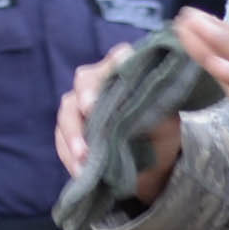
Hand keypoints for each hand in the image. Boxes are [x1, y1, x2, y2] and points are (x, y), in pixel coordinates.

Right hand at [58, 45, 168, 204]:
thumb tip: (143, 106)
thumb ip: (154, 111)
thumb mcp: (166, 124)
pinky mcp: (68, 133)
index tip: (122, 62)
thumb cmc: (159, 138)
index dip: (117, 61)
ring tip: (84, 156)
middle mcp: (97, 86)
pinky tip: (80, 171)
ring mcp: (78, 108)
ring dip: (74, 134)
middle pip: (84, 81)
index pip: (118, 58)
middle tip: (89, 109)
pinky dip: (70, 155)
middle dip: (86, 95)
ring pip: (67, 112)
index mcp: (124, 75)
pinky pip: (62, 140)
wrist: (148, 168)